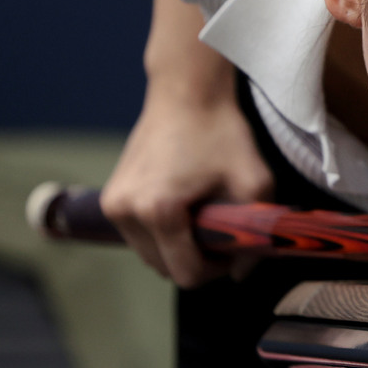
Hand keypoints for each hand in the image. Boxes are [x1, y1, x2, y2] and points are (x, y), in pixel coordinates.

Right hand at [101, 87, 271, 287]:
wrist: (186, 94)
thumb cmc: (222, 132)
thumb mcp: (255, 181)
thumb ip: (256, 231)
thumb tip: (243, 272)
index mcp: (159, 211)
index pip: (186, 273)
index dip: (217, 270)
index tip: (236, 250)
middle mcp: (127, 212)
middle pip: (166, 269)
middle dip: (198, 260)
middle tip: (224, 233)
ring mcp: (113, 206)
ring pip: (151, 255)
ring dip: (179, 248)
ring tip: (205, 217)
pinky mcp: (111, 199)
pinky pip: (139, 236)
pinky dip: (163, 234)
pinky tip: (186, 208)